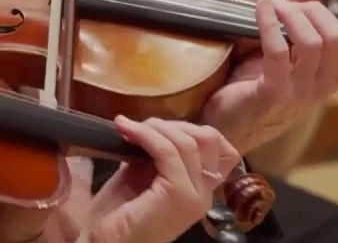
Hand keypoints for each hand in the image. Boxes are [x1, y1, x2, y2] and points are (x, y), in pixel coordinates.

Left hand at [35, 118, 239, 242]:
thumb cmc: (117, 214)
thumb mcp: (140, 174)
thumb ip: (156, 155)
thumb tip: (154, 127)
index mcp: (199, 188)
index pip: (220, 147)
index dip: (191, 129)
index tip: (158, 128)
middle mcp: (205, 193)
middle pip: (209, 139)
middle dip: (173, 124)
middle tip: (141, 127)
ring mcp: (195, 196)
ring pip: (189, 142)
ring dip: (155, 127)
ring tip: (127, 127)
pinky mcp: (179, 196)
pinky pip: (168, 151)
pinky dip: (145, 134)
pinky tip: (125, 130)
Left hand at [198, 0, 337, 153]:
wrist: (224, 125)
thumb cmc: (251, 86)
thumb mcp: (282, 52)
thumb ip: (299, 20)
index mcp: (329, 79)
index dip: (330, 17)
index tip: (302, 6)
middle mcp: (321, 89)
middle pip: (337, 38)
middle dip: (312, 11)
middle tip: (285, 3)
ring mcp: (299, 94)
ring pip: (313, 43)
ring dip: (290, 14)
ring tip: (271, 4)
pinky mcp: (273, 94)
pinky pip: (278, 51)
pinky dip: (269, 23)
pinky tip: (260, 11)